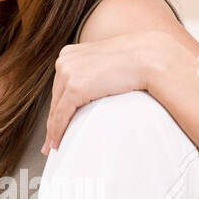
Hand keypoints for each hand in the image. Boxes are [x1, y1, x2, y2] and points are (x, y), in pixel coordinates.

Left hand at [42, 31, 174, 152]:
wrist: (148, 57)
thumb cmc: (134, 61)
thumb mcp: (106, 64)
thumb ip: (93, 72)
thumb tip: (92, 88)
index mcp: (69, 53)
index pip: (60, 86)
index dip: (57, 106)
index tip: (53, 122)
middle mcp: (64, 61)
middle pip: (56, 98)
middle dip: (53, 119)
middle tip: (50, 140)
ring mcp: (68, 73)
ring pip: (56, 109)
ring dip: (53, 129)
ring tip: (53, 145)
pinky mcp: (75, 87)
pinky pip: (61, 115)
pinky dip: (57, 131)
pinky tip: (57, 143)